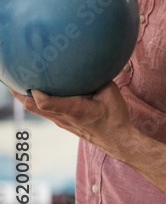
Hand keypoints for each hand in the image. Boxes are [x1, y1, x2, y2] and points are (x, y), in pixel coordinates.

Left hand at [10, 82, 132, 156]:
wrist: (116, 139)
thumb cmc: (114, 116)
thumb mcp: (110, 93)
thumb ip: (98, 79)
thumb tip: (90, 64)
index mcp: (74, 109)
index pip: (47, 103)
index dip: (35, 92)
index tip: (30, 77)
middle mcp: (63, 117)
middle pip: (32, 106)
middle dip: (18, 91)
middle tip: (11, 74)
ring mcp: (60, 121)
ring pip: (34, 109)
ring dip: (23, 95)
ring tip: (17, 80)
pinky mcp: (61, 122)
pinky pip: (42, 110)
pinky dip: (34, 99)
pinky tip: (36, 90)